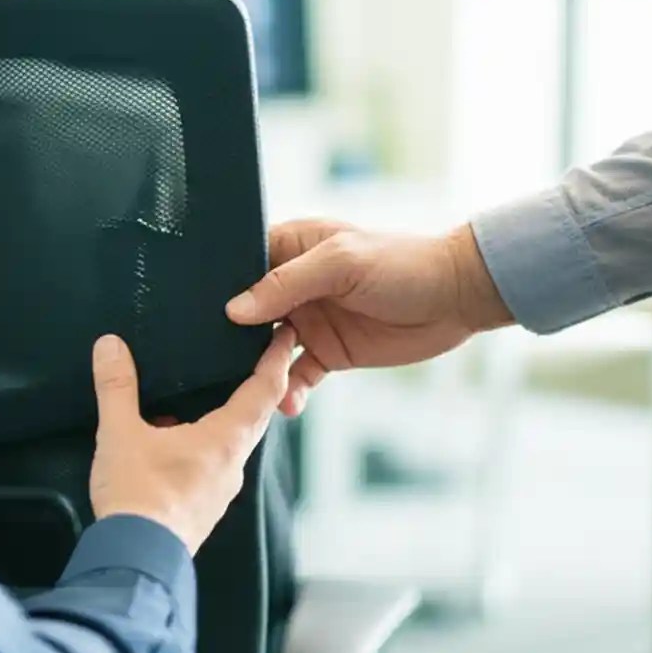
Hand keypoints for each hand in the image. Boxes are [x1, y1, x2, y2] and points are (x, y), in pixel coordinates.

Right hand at [88, 326, 296, 554]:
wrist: (134, 559)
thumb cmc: (137, 496)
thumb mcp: (120, 433)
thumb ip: (117, 386)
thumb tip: (111, 346)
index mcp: (224, 440)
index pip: (264, 390)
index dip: (276, 360)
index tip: (285, 335)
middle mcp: (232, 465)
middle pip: (255, 416)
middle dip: (255, 385)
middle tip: (249, 357)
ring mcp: (220, 490)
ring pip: (233, 442)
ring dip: (226, 416)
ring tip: (204, 393)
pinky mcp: (203, 507)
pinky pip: (212, 464)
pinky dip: (203, 443)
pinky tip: (171, 439)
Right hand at [225, 220, 512, 416]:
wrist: (456, 299)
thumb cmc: (402, 264)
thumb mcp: (340, 263)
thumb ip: (286, 283)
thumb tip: (235, 311)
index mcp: (292, 248)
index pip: (242, 264)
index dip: (220, 285)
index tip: (194, 309)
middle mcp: (294, 285)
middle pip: (247, 311)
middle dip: (230, 334)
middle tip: (209, 356)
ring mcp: (309, 321)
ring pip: (266, 348)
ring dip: (257, 368)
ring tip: (247, 388)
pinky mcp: (328, 353)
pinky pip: (297, 376)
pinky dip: (288, 391)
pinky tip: (286, 404)